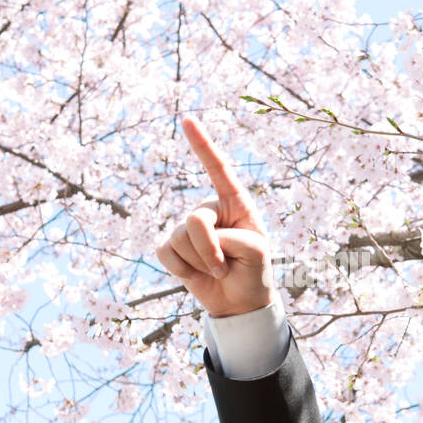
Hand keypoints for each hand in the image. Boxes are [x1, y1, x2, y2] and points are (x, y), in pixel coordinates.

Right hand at [155, 115, 278, 317]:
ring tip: (216, 271)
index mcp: (235, 203)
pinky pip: (165, 253)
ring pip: (179, 239)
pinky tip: (196, 275)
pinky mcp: (173, 248)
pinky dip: (182, 270)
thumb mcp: (257, 253)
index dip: (202, 145)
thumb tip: (199, 236)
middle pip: (195, 220)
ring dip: (200, 263)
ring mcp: (188, 228)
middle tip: (226, 266)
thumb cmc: (254, 272)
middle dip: (210, 250)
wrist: (239, 303)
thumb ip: (232, 238)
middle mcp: (209, 210)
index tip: (187, 119)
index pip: (218, 169)